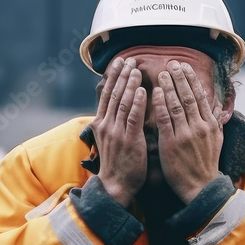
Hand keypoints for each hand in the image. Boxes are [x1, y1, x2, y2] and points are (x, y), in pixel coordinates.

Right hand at [93, 56, 147, 206]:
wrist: (115, 186)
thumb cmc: (117, 165)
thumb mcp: (110, 140)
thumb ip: (114, 123)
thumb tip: (120, 107)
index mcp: (101, 124)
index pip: (106, 94)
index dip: (113, 76)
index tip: (120, 62)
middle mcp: (106, 125)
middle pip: (113, 93)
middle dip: (121, 74)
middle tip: (129, 58)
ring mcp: (117, 132)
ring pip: (123, 102)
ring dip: (130, 83)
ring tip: (137, 69)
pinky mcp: (129, 140)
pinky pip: (133, 117)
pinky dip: (138, 102)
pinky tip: (143, 90)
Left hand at [153, 60, 224, 202]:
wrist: (201, 187)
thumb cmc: (206, 165)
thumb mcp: (217, 140)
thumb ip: (216, 121)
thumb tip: (217, 105)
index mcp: (210, 125)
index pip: (201, 96)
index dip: (191, 80)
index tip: (184, 67)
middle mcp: (200, 127)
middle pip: (189, 96)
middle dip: (180, 78)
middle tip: (172, 63)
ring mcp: (185, 135)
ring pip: (177, 104)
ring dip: (169, 87)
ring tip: (162, 73)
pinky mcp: (172, 144)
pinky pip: (165, 120)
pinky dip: (160, 104)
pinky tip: (154, 93)